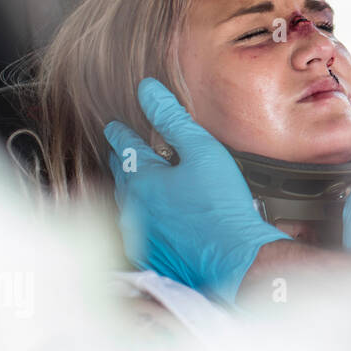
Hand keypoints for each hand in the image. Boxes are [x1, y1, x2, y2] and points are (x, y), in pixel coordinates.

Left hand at [103, 78, 288, 302]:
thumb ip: (173, 119)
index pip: (124, 146)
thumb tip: (148, 90)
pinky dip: (140, 218)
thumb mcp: (203, 151)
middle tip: (123, 150)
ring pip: (126, 204)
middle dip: (121, 160)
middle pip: (120, 176)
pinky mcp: (150, 254)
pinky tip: (152, 218)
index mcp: (141, 179)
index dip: (120, 132)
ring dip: (129, 190)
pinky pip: (136, 230)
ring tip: (137, 181)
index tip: (115, 126)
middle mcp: (132, 207)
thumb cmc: (222, 208)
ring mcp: (139, 234)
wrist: (234, 259)